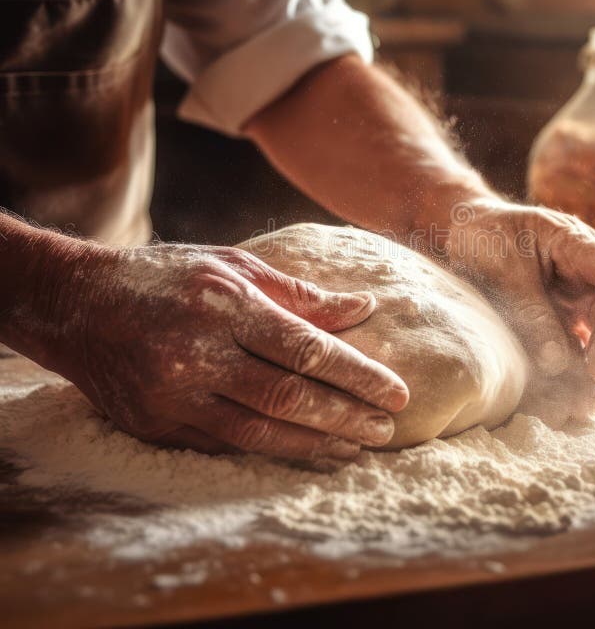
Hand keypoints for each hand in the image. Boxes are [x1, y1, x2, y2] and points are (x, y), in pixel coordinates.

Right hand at [40, 242, 408, 465]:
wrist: (76, 304)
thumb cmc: (166, 276)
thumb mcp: (234, 267)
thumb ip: (300, 293)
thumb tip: (363, 307)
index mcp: (224, 306)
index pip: (306, 347)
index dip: (357, 374)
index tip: (396, 392)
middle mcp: (198, 354)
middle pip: (288, 397)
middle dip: (345, 417)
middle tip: (386, 429)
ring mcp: (171, 395)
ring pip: (258, 432)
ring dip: (314, 444)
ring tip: (355, 448)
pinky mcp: (154, 425)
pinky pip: (224, 445)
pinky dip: (270, 450)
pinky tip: (303, 450)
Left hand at [444, 198, 594, 424]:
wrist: (465, 233)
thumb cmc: (486, 237)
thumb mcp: (503, 266)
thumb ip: (531, 309)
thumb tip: (558, 362)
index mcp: (581, 248)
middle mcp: (590, 280)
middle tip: (593, 391)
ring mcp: (581, 306)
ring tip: (580, 410)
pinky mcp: (566, 330)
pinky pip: (581, 359)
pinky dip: (577, 385)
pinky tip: (566, 410)